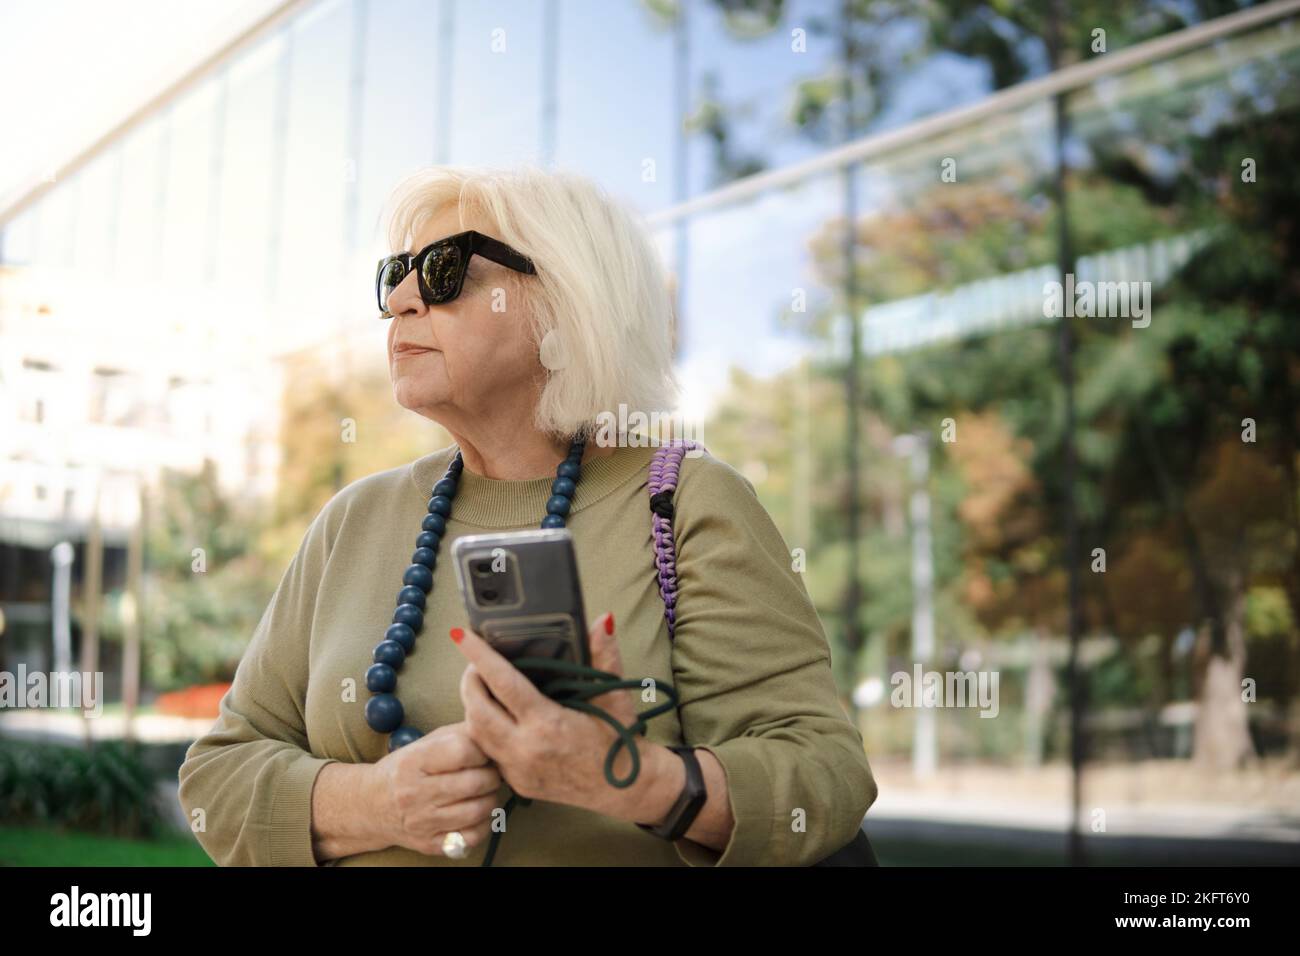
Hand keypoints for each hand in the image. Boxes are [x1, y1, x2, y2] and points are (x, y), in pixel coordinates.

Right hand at [368, 720, 502, 856]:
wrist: (372, 805)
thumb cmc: (406, 768)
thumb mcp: (425, 743)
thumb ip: (458, 733)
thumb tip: (491, 731)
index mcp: (413, 762)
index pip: (462, 751)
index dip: (482, 750)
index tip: (483, 752)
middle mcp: (414, 793)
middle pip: (474, 783)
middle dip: (492, 775)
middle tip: (491, 772)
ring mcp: (421, 822)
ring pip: (477, 810)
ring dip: (491, 798)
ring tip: (486, 791)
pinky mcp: (430, 844)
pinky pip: (472, 837)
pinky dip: (485, 823)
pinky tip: (479, 812)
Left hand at [452, 613, 678, 821]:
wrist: (625, 789)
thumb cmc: (620, 739)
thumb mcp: (613, 696)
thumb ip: (604, 655)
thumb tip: (603, 620)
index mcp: (548, 724)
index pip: (502, 683)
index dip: (479, 656)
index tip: (461, 635)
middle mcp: (526, 749)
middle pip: (476, 709)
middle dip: (469, 681)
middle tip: (475, 663)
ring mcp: (518, 770)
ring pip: (476, 734)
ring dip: (473, 706)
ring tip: (482, 686)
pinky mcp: (517, 784)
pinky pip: (489, 752)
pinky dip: (486, 730)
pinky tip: (497, 716)